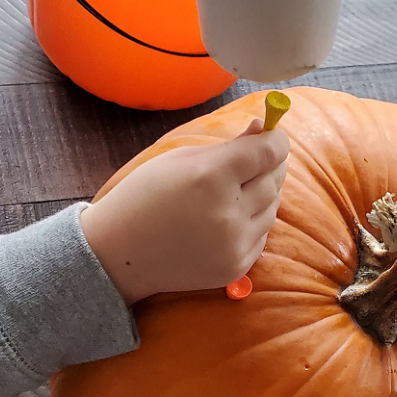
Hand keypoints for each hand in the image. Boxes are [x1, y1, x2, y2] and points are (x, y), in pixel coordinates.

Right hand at [80, 120, 289, 305]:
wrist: (120, 254)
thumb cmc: (145, 197)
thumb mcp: (181, 160)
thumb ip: (228, 146)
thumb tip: (263, 129)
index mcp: (210, 177)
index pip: (268, 152)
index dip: (275, 141)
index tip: (273, 137)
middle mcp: (226, 213)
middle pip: (274, 181)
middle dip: (270, 166)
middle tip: (256, 161)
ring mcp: (233, 244)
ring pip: (272, 209)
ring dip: (262, 196)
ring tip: (235, 192)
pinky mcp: (236, 267)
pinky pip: (261, 235)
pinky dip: (252, 223)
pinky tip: (226, 220)